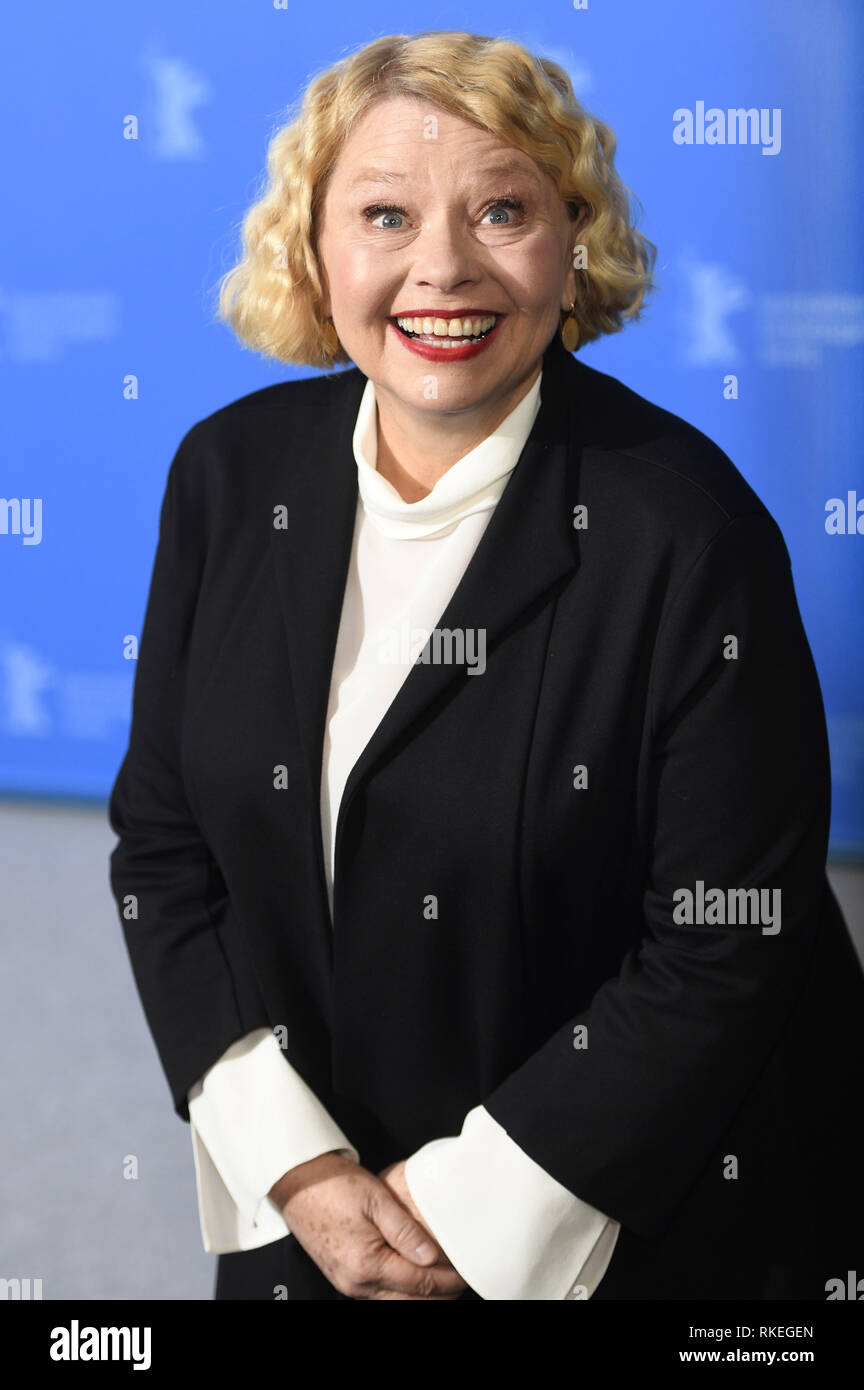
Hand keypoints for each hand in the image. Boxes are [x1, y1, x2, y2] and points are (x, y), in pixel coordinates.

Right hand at [269, 1151, 466, 1299]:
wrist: (297, 1183)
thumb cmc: (333, 1185)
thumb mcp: (376, 1198)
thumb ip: (405, 1230)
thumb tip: (431, 1256)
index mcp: (366, 1263)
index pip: (420, 1282)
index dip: (449, 1280)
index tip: (468, 1272)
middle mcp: (356, 1282)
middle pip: (409, 1301)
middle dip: (440, 1294)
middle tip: (463, 1280)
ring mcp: (347, 1283)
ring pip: (395, 1303)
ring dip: (421, 1295)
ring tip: (445, 1282)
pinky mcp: (343, 1277)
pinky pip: (379, 1295)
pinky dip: (402, 1292)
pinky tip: (414, 1279)